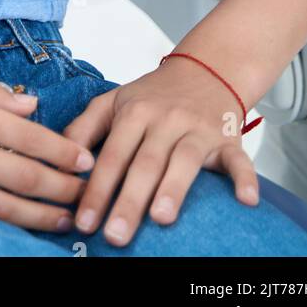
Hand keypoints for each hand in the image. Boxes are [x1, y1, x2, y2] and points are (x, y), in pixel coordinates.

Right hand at [0, 65, 98, 233]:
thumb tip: (28, 106)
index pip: (24, 134)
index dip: (60, 149)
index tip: (85, 158)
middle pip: (21, 173)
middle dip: (60, 187)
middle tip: (88, 193)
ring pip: (1, 203)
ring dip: (39, 214)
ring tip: (66, 219)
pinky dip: (0, 221)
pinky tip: (18, 224)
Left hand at [60, 60, 260, 246]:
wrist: (204, 69)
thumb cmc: (153, 95)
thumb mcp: (113, 102)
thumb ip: (83, 128)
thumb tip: (60, 161)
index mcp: (134, 112)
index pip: (111, 155)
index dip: (96, 189)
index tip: (84, 222)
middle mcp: (166, 120)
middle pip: (145, 163)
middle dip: (128, 201)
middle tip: (114, 236)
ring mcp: (198, 129)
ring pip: (185, 161)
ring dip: (174, 189)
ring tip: (160, 219)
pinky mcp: (228, 138)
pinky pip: (239, 159)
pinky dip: (246, 179)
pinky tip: (246, 200)